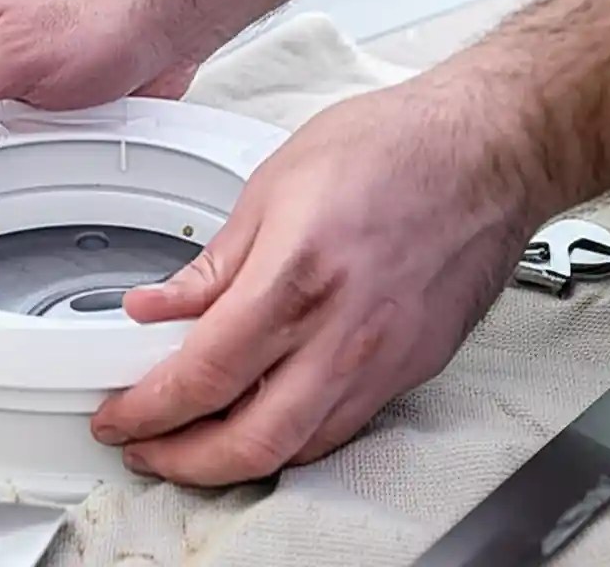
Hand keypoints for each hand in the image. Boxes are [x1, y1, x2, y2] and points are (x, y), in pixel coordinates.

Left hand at [89, 65, 546, 485]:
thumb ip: (210, 265)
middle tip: (144, 447)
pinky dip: (289, 441)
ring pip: (298, 450)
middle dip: (182, 461)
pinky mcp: (412, 368)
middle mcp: (346, 331)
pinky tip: (260, 424)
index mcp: (297, 275)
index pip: (204, 374)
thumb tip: (155, 308)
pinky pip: (341, 430)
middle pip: (251, 441)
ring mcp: (385, 359)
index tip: (119, 415)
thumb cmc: (393, 148)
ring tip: (192, 443)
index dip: (148, 409)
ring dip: (233, 461)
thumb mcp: (273, 186)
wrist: (490, 149)